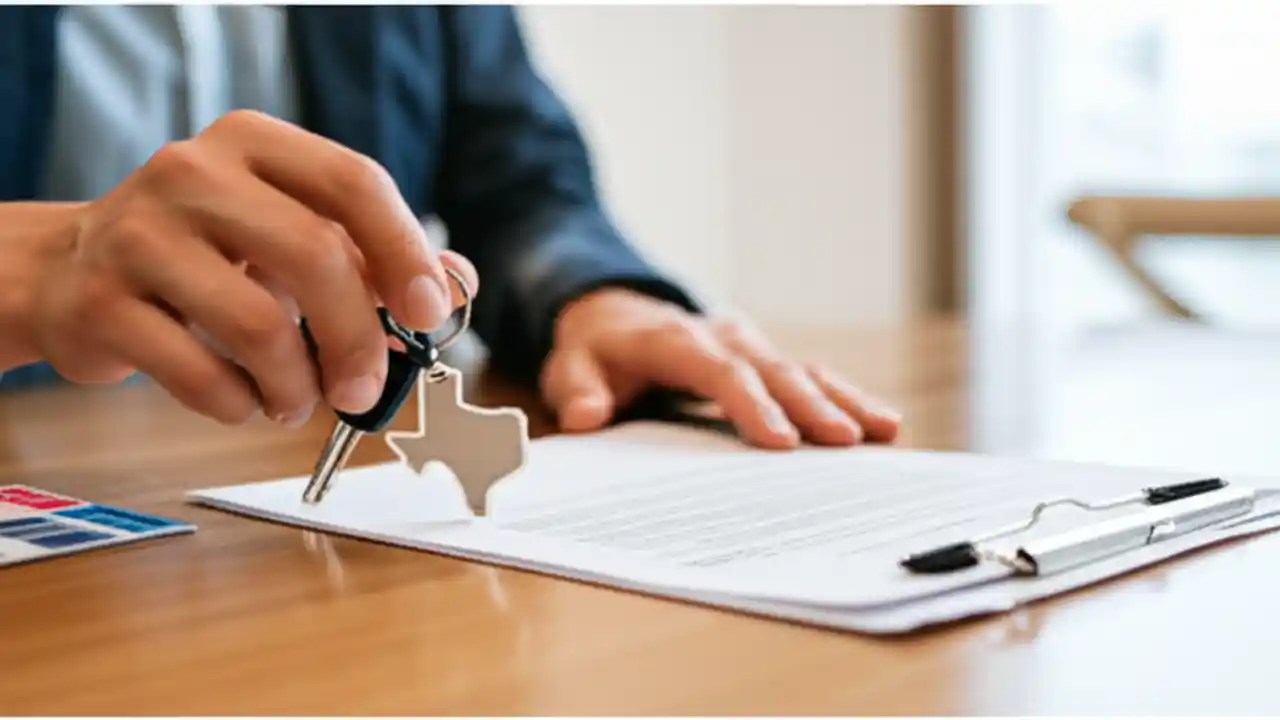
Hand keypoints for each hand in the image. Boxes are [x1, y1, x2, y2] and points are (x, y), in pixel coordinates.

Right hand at [2, 110, 475, 425]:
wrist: (72, 273)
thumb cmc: (206, 256)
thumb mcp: (288, 234)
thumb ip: (372, 258)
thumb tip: (458, 286)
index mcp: (253, 144)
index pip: (353, 182)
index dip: (406, 252)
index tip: (429, 314)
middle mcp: (192, 173)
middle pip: (315, 254)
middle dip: (357, 338)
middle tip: (365, 389)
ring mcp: (138, 235)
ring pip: (258, 324)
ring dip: (297, 385)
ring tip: (296, 400)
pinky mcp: (101, 303)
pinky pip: (199, 373)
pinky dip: (239, 405)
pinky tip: (243, 401)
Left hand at [540, 288, 901, 448]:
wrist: (614, 314)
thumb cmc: (596, 350)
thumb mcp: (570, 366)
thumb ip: (576, 390)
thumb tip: (586, 416)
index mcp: (677, 341)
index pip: (721, 372)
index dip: (752, 404)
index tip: (780, 441)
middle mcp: (724, 338)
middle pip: (774, 370)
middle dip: (812, 405)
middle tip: (847, 441)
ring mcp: (750, 347)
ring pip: (804, 369)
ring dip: (843, 399)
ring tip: (884, 430)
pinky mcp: (766, 360)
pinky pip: (811, 376)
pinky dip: (845, 397)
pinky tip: (882, 423)